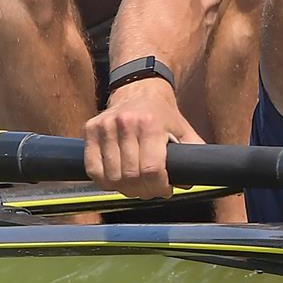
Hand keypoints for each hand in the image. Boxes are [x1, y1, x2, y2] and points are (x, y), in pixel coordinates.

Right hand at [83, 81, 202, 198]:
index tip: (165, 191)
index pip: (151, 169)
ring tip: (135, 187)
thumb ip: (192, 152)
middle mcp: (126, 123)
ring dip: (124, 189)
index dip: (158, 187)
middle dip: (143, 191)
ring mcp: (105, 126)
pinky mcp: (89, 130)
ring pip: (111, 176)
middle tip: (150, 191)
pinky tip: (117, 181)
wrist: (138, 91)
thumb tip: (190, 180)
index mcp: (151, 124)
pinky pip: (93, 169)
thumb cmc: (163, 116)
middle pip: (130, 176)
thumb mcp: (184, 129)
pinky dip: (105, 182)